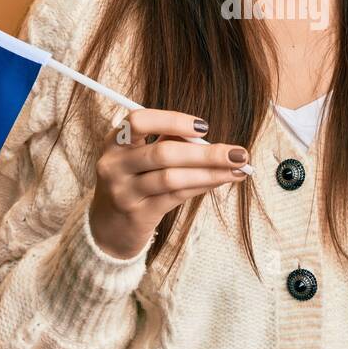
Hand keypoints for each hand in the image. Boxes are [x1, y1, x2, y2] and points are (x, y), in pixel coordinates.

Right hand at [89, 108, 248, 258]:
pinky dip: (201, 186)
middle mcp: (115, 165)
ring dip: (210, 172)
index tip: (204, 127)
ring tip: (238, 169)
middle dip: (207, 152)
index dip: (172, 121)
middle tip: (239, 153)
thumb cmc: (134, 182)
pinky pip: (175, 196)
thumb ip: (168, 143)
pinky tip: (219, 180)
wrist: (108, 227)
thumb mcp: (140, 158)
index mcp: (115, 141)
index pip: (139, 121)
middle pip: (163, 153)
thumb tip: (211, 140)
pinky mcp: (137, 214)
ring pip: (172, 177)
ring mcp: (124, 192)